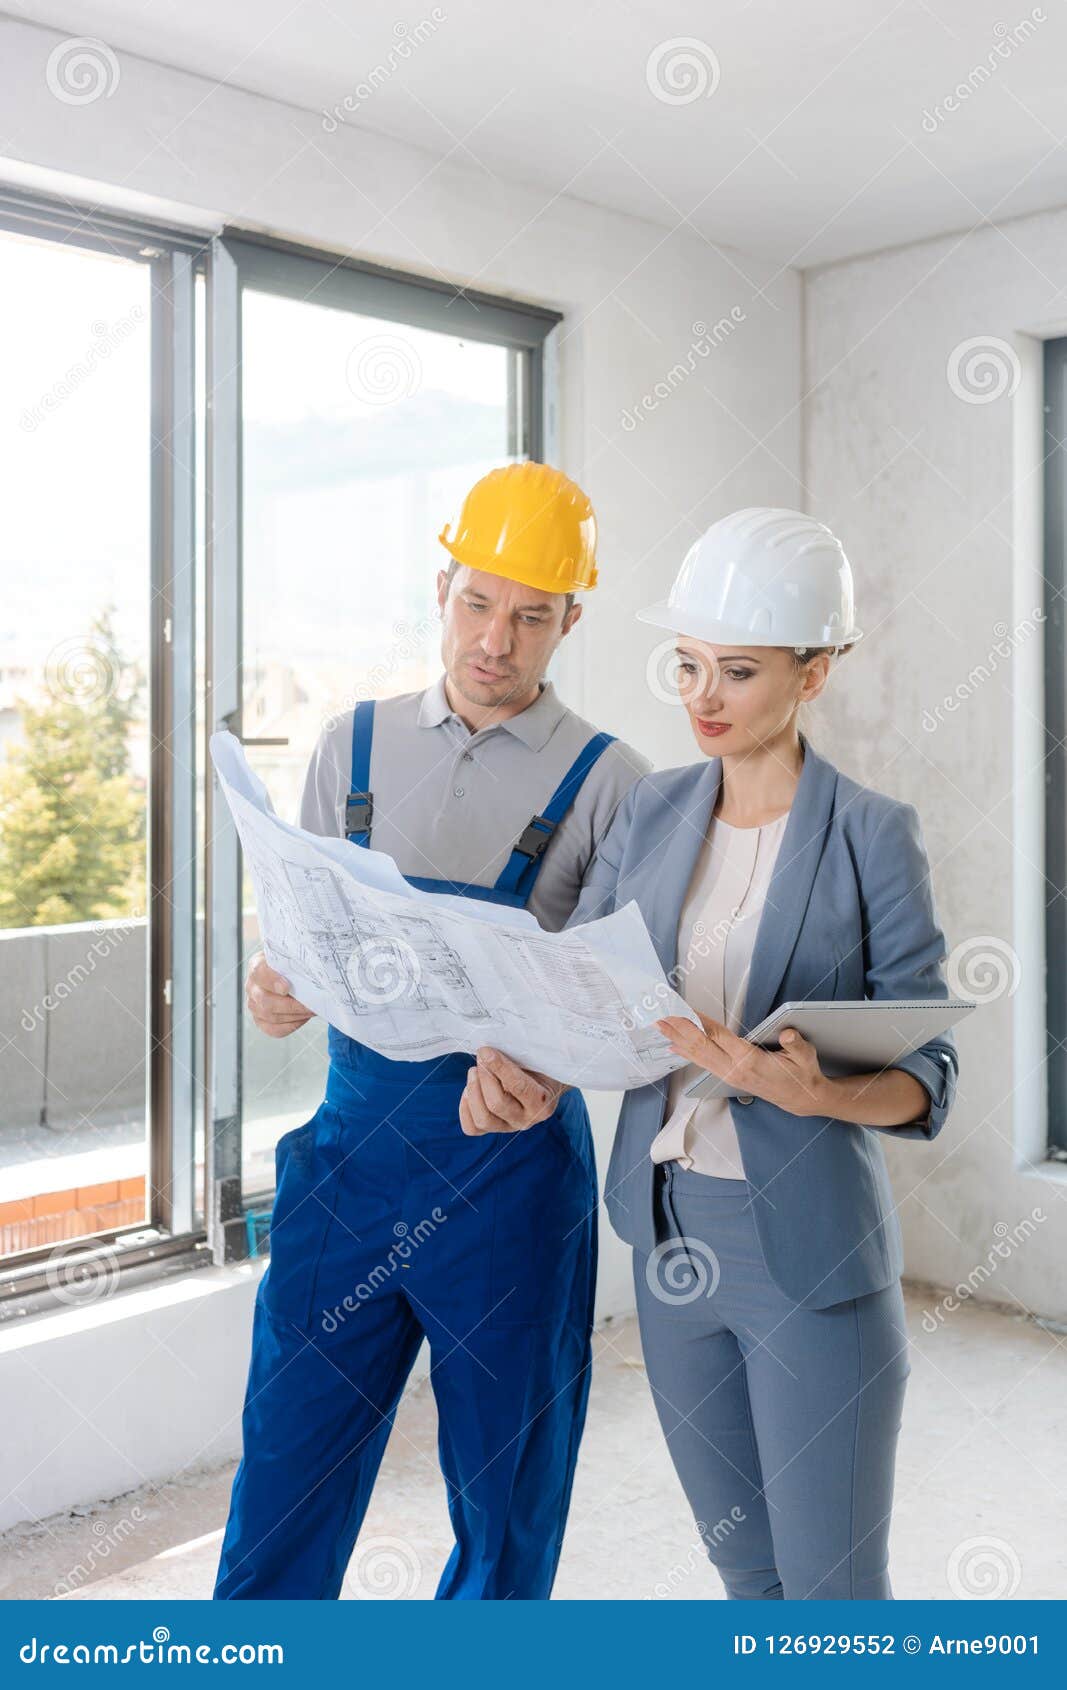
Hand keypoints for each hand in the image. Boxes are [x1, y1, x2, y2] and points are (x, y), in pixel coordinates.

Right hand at [245, 951, 314, 1038]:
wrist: (293, 977)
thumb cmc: (293, 965)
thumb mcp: (294, 957)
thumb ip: (298, 960)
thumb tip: (313, 968)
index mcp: (257, 966)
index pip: (259, 972)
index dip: (272, 980)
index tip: (286, 988)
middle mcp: (252, 986)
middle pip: (264, 1000)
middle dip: (291, 1005)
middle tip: (310, 1005)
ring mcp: (254, 1004)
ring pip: (270, 1016)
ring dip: (295, 1015)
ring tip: (311, 1010)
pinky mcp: (260, 1020)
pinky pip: (273, 1029)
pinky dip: (291, 1025)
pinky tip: (302, 1018)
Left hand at [459, 1046, 567, 1134]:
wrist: (545, 1081)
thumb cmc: (539, 1065)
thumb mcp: (539, 1058)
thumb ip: (525, 1053)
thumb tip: (498, 1047)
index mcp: (542, 1103)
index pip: (518, 1087)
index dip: (498, 1067)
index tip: (485, 1051)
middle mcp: (526, 1120)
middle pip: (496, 1104)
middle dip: (484, 1077)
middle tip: (481, 1058)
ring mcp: (509, 1126)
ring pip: (482, 1119)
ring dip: (473, 1091)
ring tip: (473, 1071)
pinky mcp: (494, 1127)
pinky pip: (472, 1128)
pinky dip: (465, 1109)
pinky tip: (468, 1090)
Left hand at [656, 1012, 829, 1116]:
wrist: (801, 1099)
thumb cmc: (801, 1074)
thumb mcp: (805, 1057)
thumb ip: (796, 1044)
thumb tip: (788, 1034)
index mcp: (749, 1061)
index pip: (720, 1038)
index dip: (701, 1023)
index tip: (687, 1010)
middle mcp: (734, 1069)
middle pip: (701, 1047)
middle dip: (680, 1031)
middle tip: (662, 1017)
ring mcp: (729, 1074)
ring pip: (698, 1056)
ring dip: (678, 1040)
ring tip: (661, 1027)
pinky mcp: (728, 1076)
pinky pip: (702, 1063)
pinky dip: (687, 1053)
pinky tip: (674, 1046)